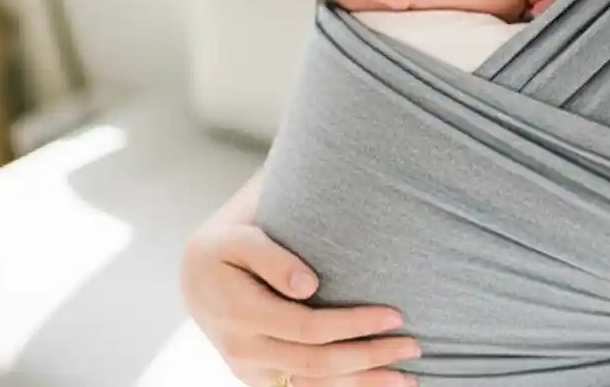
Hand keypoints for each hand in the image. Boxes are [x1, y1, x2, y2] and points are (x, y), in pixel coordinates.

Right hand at [181, 217, 420, 385]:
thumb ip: (273, 257)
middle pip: (317, 364)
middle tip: (415, 346)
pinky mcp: (258, 378)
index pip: (308, 329)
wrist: (194, 277)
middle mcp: (243, 350)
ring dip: (363, 385)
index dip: (354, 326)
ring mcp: (250, 370)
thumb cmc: (226, 247)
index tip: (395, 315)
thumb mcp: (240, 238)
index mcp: (240, 313)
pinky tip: (373, 385)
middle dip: (370, 358)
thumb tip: (309, 285)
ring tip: (407, 379)